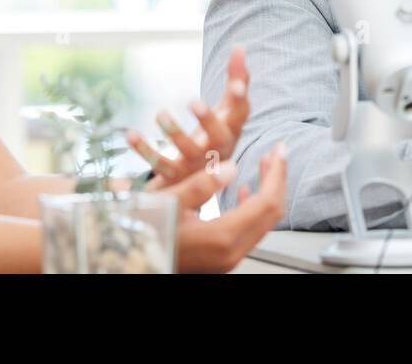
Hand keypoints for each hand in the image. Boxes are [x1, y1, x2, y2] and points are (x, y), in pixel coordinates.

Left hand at [128, 45, 250, 189]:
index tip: (235, 85)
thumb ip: (236, 78)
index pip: (240, 112)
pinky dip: (144, 150)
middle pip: (217, 136)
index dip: (239, 99)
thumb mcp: (230, 108)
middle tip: (194, 102)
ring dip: (175, 133)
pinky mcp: (176, 174)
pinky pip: (160, 164)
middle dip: (207, 120)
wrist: (208, 178)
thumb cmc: (220, 132)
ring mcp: (197, 163)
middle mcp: (218, 148)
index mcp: (232, 128)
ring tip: (161, 113)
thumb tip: (239, 46)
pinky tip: (130, 134)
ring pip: (188, 151)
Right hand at [157, 142, 287, 272]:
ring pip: (262, 222)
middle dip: (276, 179)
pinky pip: (249, 231)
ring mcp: (227, 257)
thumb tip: (231, 167)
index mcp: (222, 236)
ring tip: (265, 165)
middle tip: (276, 152)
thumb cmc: (145, 233)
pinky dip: (252, 207)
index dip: (276, 173)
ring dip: (266, 191)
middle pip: (271, 212)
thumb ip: (200, 185)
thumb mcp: (168, 203)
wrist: (132, 261)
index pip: (266, 202)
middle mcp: (231, 251)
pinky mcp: (221, 257)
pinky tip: (244, 190)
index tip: (279, 149)